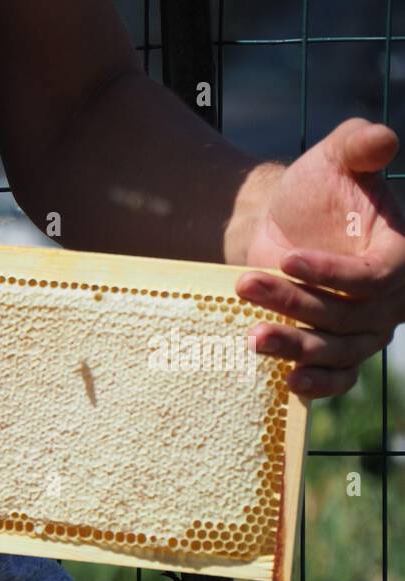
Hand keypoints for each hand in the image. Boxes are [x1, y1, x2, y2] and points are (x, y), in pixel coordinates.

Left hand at [235, 118, 403, 397]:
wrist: (281, 223)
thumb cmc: (314, 189)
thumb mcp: (335, 157)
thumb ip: (359, 146)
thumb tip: (381, 140)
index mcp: (399, 254)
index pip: (374, 277)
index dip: (332, 274)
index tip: (288, 259)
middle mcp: (389, 299)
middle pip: (346, 316)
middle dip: (295, 303)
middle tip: (248, 284)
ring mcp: (364, 330)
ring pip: (335, 349)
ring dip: (294, 345)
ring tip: (253, 336)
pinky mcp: (336, 349)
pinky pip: (338, 377)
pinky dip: (319, 384)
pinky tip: (291, 382)